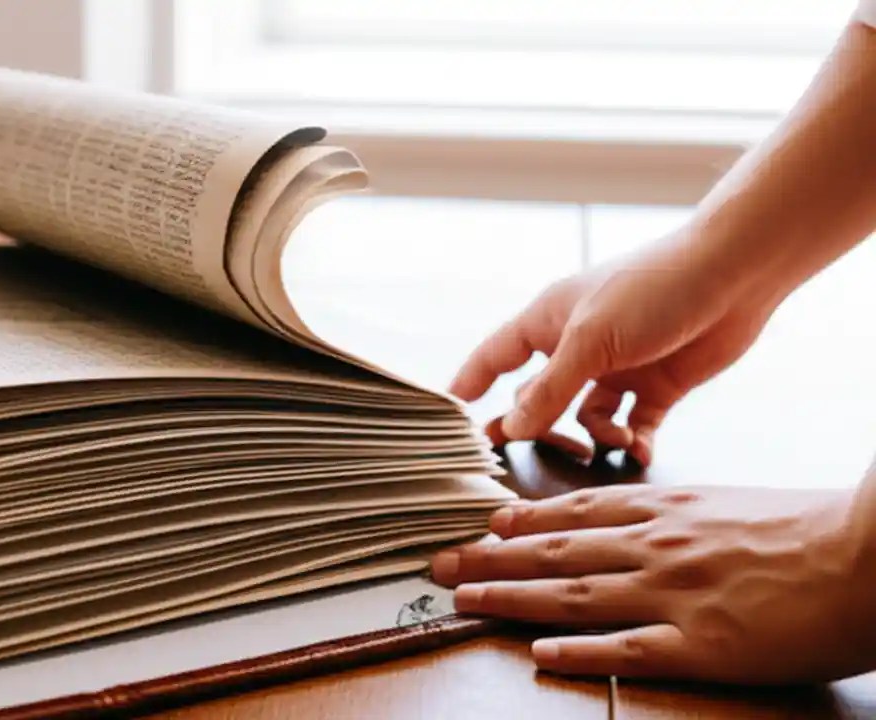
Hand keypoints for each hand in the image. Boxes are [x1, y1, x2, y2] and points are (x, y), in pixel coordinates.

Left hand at [430, 485, 875, 682]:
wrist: (867, 555)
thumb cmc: (804, 527)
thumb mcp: (724, 502)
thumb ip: (671, 511)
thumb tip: (628, 518)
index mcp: (665, 511)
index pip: (575, 514)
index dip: (522, 520)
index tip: (484, 522)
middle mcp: (655, 547)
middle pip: (555, 553)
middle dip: (491, 557)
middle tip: (440, 561)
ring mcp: (674, 595)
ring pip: (573, 595)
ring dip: (511, 597)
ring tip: (464, 598)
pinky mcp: (702, 645)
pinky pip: (629, 649)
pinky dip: (580, 651)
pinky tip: (541, 652)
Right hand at [450, 236, 779, 465]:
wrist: (735, 274)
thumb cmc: (653, 289)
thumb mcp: (589, 341)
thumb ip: (549, 389)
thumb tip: (513, 427)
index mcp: (550, 320)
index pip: (496, 356)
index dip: (471, 383)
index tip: (449, 414)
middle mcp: (579, 345)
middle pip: (539, 395)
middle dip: (532, 424)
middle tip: (515, 453)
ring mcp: (619, 366)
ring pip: (585, 416)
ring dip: (595, 434)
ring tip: (612, 438)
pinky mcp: (658, 384)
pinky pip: (633, 424)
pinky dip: (633, 440)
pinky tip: (639, 448)